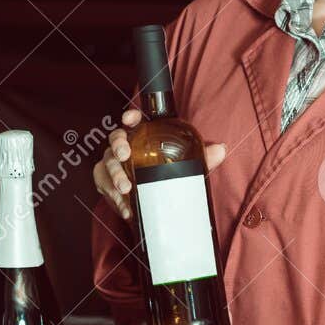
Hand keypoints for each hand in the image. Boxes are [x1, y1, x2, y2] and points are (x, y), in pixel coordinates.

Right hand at [92, 106, 227, 219]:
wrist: (151, 200)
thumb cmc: (166, 174)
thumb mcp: (187, 165)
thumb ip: (202, 157)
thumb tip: (221, 149)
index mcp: (143, 137)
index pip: (135, 121)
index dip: (131, 116)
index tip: (129, 119)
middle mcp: (125, 147)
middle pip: (116, 139)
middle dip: (118, 146)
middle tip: (125, 156)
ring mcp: (113, 164)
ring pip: (107, 164)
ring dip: (115, 176)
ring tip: (126, 190)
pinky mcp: (106, 183)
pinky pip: (104, 186)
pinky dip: (114, 199)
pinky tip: (126, 208)